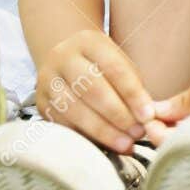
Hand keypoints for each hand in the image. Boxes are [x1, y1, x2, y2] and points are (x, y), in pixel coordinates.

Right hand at [36, 30, 157, 152]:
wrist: (65, 61)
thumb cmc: (102, 67)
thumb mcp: (120, 64)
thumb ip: (134, 87)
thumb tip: (148, 118)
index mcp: (89, 42)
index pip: (114, 68)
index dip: (133, 94)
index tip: (148, 115)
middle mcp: (63, 58)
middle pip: (91, 88)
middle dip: (118, 115)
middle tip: (137, 133)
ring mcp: (47, 80)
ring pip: (73, 108)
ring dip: (102, 131)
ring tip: (125, 144)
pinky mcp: (41, 103)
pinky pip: (62, 123)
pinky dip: (85, 137)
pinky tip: (105, 146)